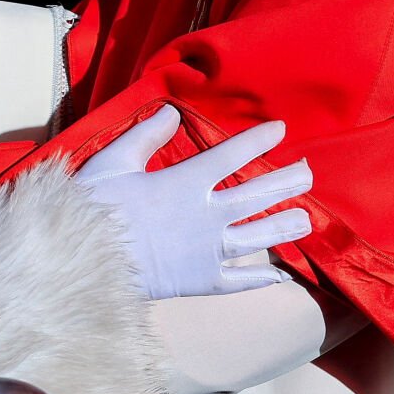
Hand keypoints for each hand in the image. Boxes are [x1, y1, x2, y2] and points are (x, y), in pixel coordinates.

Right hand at [75, 107, 312, 300]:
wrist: (86, 259)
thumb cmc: (96, 206)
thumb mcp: (115, 160)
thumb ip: (146, 135)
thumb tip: (170, 112)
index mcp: (186, 182)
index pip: (232, 155)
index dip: (258, 140)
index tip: (280, 129)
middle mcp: (207, 215)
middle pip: (257, 194)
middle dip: (286, 181)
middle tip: (308, 173)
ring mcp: (208, 251)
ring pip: (258, 236)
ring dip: (285, 226)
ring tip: (306, 219)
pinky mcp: (202, 282)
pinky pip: (239, 280)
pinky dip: (261, 278)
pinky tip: (279, 274)